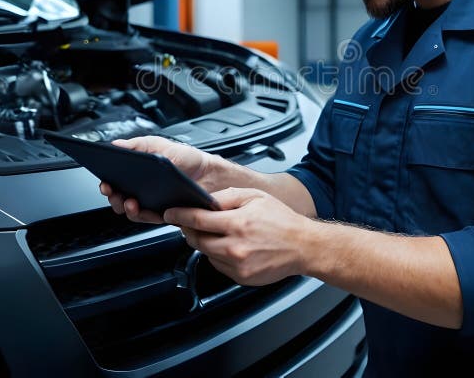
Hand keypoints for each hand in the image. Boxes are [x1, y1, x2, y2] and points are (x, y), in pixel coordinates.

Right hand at [99, 136, 213, 223]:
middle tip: (111, 190)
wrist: (211, 173)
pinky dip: (142, 214)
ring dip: (124, 207)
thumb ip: (138, 145)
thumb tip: (116, 145)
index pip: (118, 181)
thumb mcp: (161, 146)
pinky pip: (149, 219)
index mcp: (141, 175)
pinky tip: (140, 206)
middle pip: (120, 198)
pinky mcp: (165, 215)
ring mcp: (154, 204)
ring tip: (127, 200)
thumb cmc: (189, 159)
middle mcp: (144, 191)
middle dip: (112, 196)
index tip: (104, 180)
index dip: (108, 183)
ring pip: (132, 211)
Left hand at [163, 187, 312, 285]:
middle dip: (190, 229)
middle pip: (196, 239)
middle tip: (193, 222)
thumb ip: (227, 197)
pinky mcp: (241, 277)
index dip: (179, 215)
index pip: (197, 219)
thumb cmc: (281, 220)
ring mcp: (237, 264)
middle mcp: (235, 246)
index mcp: (238, 223)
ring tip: (219, 232)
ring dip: (204, 242)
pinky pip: (218, 265)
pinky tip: (230, 246)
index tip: (170, 213)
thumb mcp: (255, 197)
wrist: (303, 246)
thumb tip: (205, 200)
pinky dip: (217, 255)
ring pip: (206, 253)